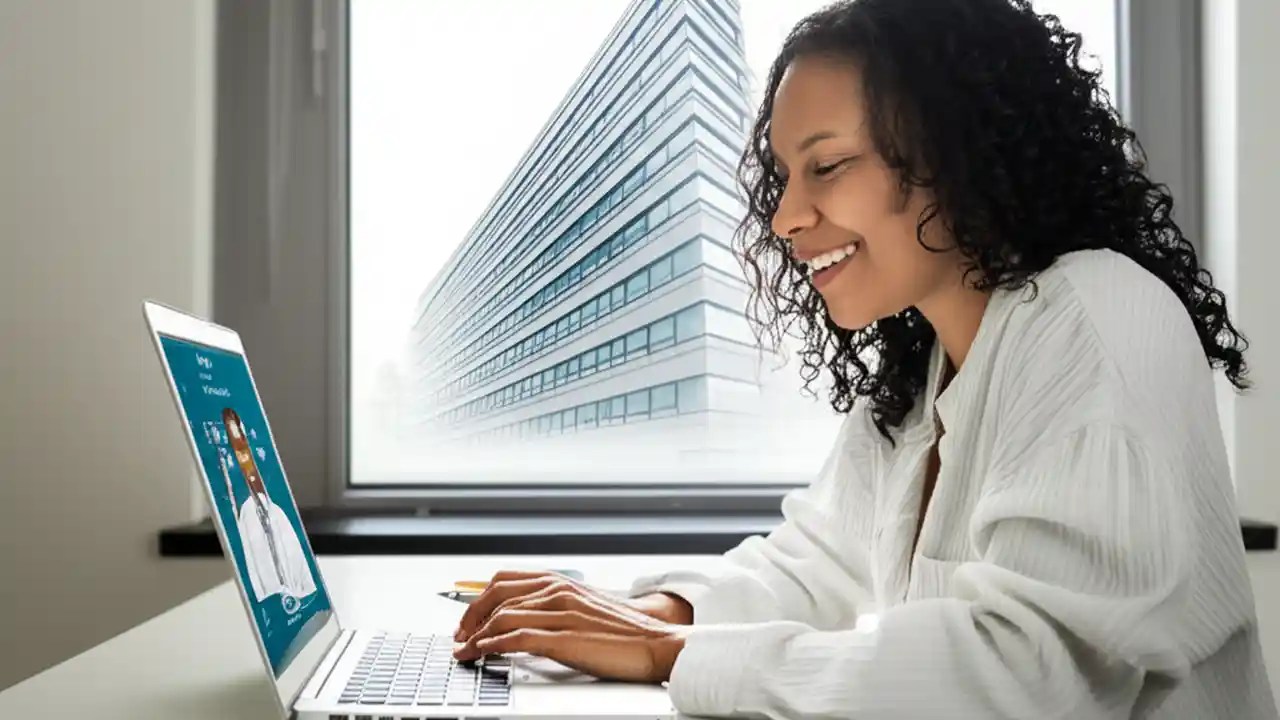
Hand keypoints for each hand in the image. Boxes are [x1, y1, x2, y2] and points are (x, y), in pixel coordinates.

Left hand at [452, 570, 689, 682]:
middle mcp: (557, 591)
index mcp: (561, 582)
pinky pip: (515, 638)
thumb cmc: (625, 631)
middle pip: (495, 595)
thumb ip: (557, 607)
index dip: (478, 599)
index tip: (467, 618)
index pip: (505, 580)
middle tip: (459, 637)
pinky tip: (481, 654)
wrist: (656, 642)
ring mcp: (560, 613)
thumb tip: (527, 618)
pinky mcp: (563, 637)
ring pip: (501, 617)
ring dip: (474, 636)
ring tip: (464, 652)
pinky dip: (491, 646)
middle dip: (469, 617)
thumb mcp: (585, 608)